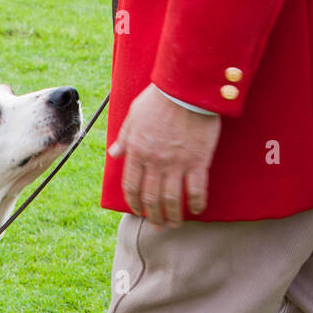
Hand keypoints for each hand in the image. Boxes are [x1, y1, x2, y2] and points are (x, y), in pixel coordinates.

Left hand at [109, 84, 221, 224]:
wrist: (186, 88)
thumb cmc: (159, 98)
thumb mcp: (134, 116)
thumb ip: (125, 138)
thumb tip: (114, 153)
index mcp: (137, 152)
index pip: (131, 186)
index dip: (133, 202)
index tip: (137, 211)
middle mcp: (155, 162)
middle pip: (151, 198)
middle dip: (153, 215)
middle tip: (157, 224)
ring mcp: (177, 163)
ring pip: (171, 199)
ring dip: (172, 216)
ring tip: (174, 224)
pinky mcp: (198, 161)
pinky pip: (196, 189)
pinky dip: (196, 203)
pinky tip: (196, 210)